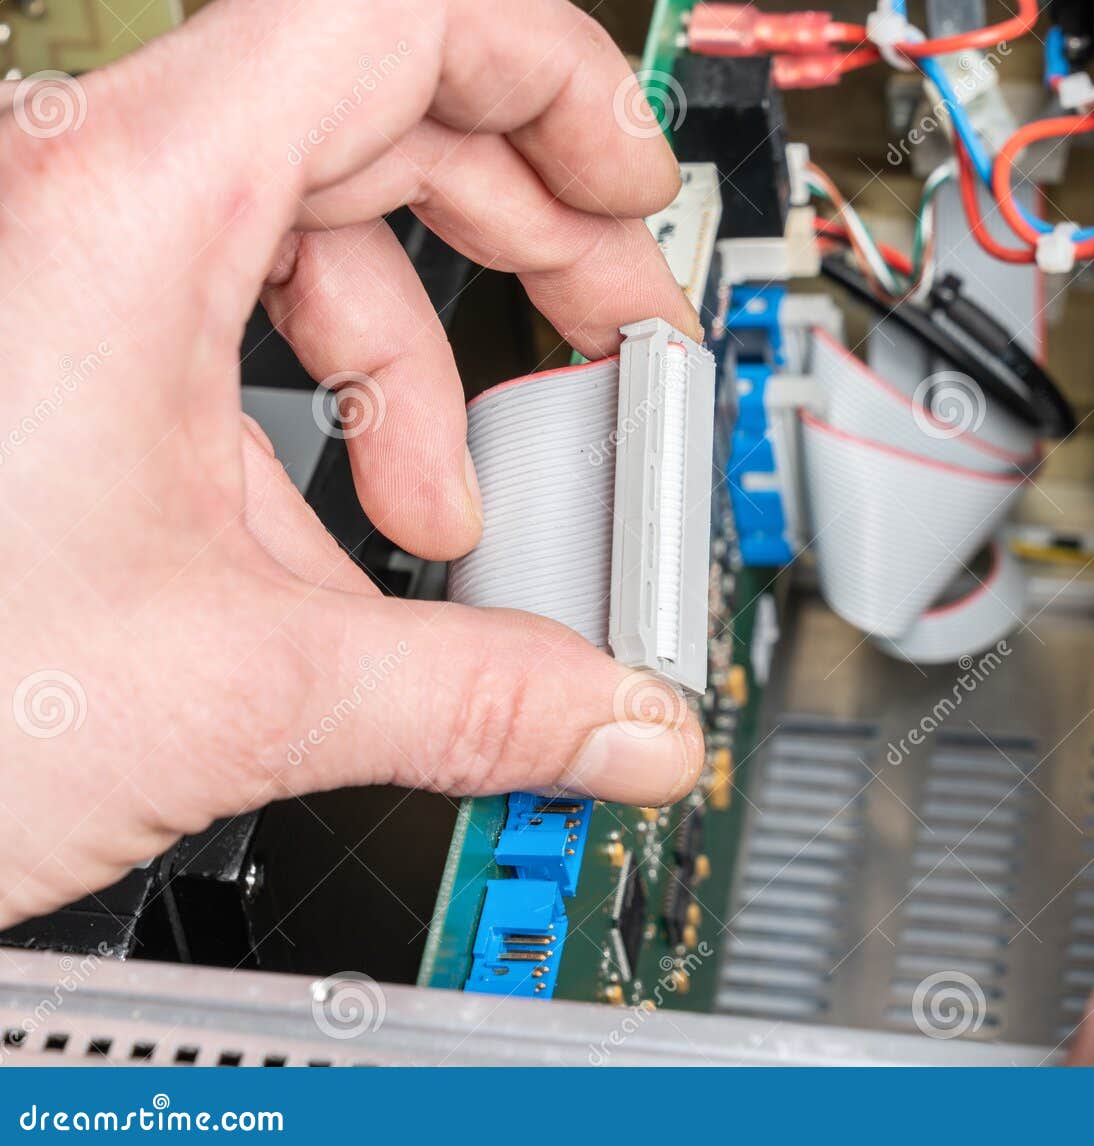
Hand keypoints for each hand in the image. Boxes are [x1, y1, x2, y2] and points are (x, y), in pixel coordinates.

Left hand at [0, 0, 704, 927]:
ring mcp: (58, 271)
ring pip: (297, 234)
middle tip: (612, 336)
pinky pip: (219, 325)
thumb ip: (476, 703)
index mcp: (126, 210)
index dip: (548, 78)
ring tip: (447, 514)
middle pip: (373, 121)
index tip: (629, 180)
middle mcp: (80, 202)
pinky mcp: (45, 345)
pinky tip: (332, 549)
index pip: (391, 19)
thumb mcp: (234, 693)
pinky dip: (313, 422)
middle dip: (526, 237)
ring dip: (412, 370)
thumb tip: (621, 723)